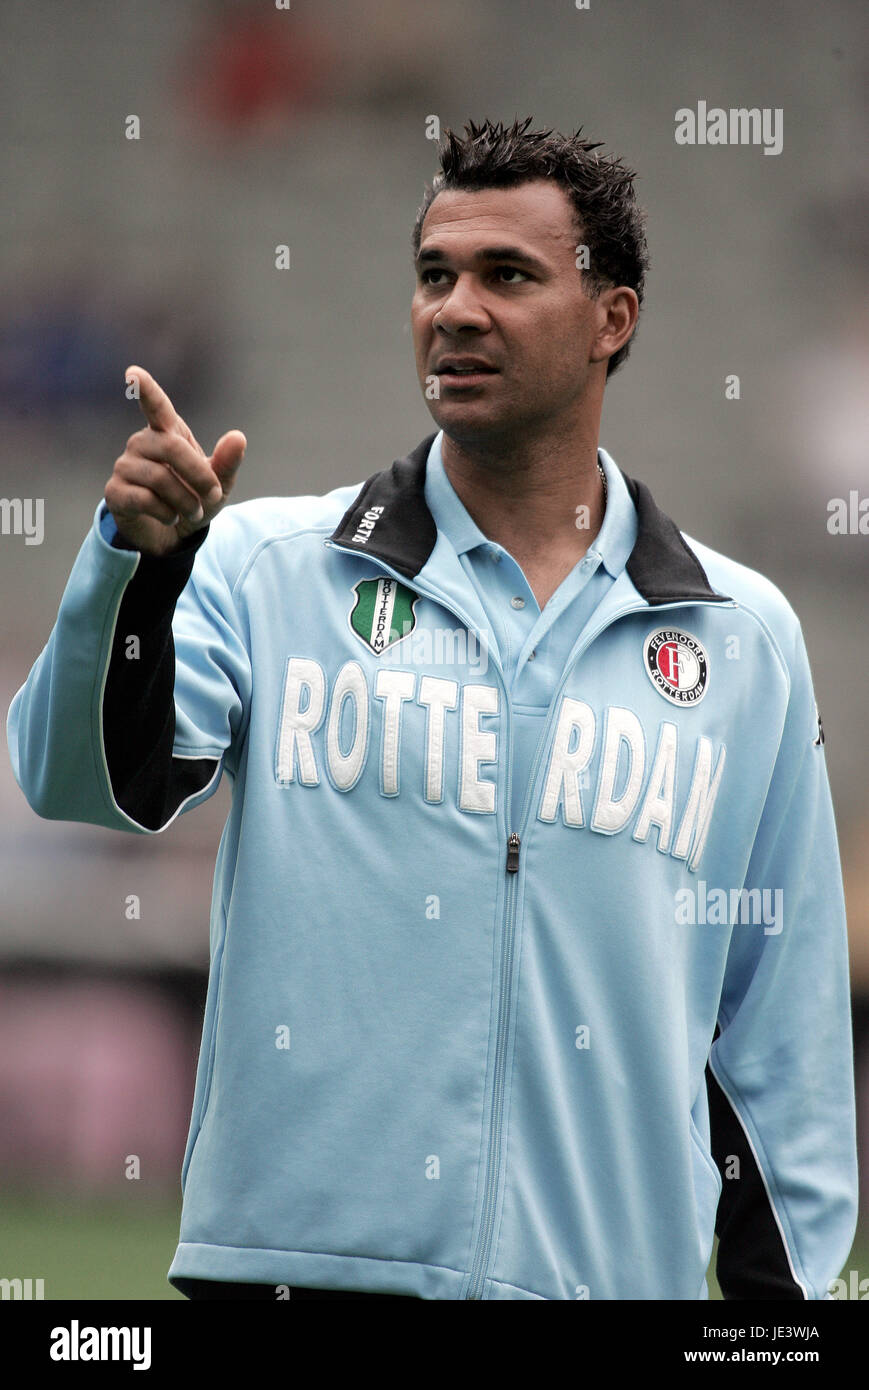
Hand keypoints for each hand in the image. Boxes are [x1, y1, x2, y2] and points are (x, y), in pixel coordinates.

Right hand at [104, 365, 246, 555]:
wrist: (171, 534)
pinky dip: (167, 513)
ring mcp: (125, 467)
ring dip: (187, 501)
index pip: (155, 405)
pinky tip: (171, 517)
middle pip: (171, 447)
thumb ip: (227, 462)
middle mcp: (142, 444)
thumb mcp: (219, 485)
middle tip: (213, 496)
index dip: (146, 389)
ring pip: (159, 478)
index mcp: (167, 434)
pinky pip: (144, 499)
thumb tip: (238, 436)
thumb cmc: (194, 499)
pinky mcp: (115, 492)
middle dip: (199, 475)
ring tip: (194, 512)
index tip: (133, 373)